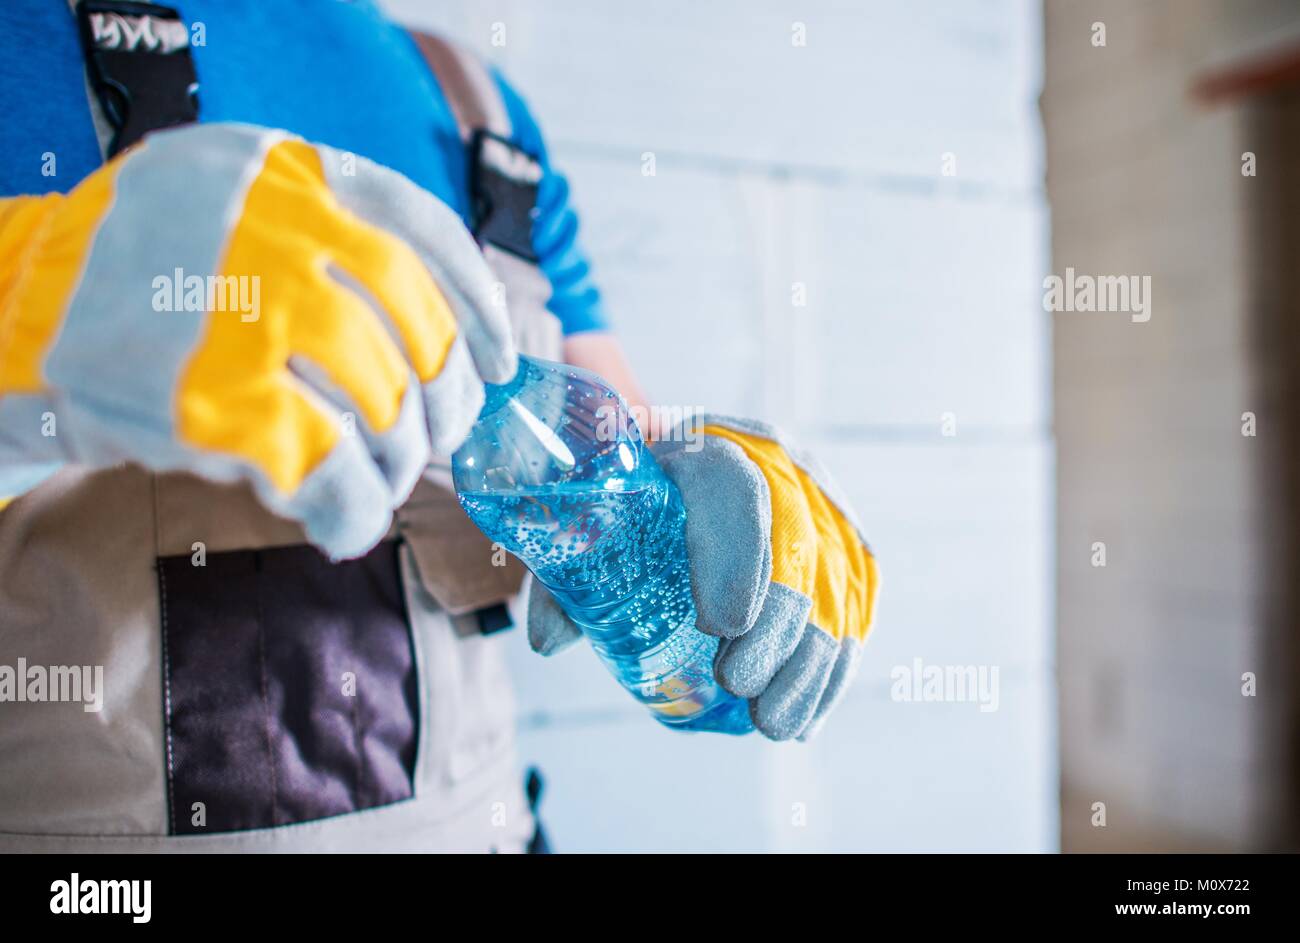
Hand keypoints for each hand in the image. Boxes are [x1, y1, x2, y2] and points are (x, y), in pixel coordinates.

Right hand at [0, 123, 514, 557]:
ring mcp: (247, 315)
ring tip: (376, 484)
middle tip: (436, 441)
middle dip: (443, 403)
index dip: (477, 306)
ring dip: (395, 466)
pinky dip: (353, 512)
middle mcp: (275, 232)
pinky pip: (332, 472)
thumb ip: (320, 235)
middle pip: (415, 333)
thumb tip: (443, 334)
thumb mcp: (226, 206)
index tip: (501, 362)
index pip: (422, 231)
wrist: (7, 313)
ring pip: (383, 408)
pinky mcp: (219, 404)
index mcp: (284, 173)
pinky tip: (343, 525)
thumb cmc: (136, 277)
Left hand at [528, 415, 878, 740]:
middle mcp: (780, 465)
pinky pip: (855, 609)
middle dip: (777, 626)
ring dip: (809, 662)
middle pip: (797, 545)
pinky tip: (807, 717)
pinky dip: (834, 669)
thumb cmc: (630, 497)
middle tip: (737, 686)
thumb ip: (564, 567)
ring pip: (834, 584)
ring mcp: (823, 504)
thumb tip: (548, 638)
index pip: (738, 492)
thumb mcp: (591, 518)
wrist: (679, 466)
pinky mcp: (846, 547)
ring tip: (772, 723)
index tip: (718, 627)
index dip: (738, 559)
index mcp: (711, 444)